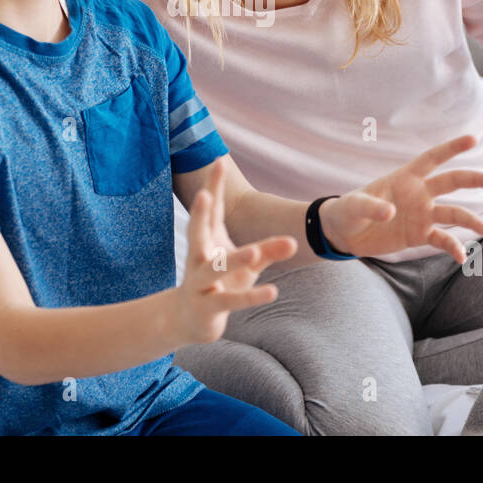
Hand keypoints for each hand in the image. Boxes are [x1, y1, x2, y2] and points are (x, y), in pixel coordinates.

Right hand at [174, 161, 297, 343]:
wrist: (187, 320)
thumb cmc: (220, 283)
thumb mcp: (246, 264)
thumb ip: (268, 250)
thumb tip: (295, 240)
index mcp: (206, 241)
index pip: (210, 210)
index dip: (213, 186)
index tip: (219, 162)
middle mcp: (198, 258)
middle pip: (197, 232)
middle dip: (200, 213)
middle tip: (204, 194)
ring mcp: (199, 283)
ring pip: (216, 269)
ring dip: (235, 259)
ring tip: (254, 252)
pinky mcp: (208, 306)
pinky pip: (232, 300)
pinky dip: (252, 296)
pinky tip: (272, 291)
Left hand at [319, 134, 482, 262]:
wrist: (345, 234)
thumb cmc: (348, 211)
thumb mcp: (354, 205)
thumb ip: (371, 206)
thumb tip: (391, 213)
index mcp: (405, 178)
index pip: (432, 159)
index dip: (451, 148)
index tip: (473, 139)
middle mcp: (419, 194)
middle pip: (451, 182)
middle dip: (473, 180)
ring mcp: (422, 215)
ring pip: (452, 213)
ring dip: (469, 220)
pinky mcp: (419, 235)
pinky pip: (442, 240)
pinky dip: (452, 247)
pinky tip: (461, 257)